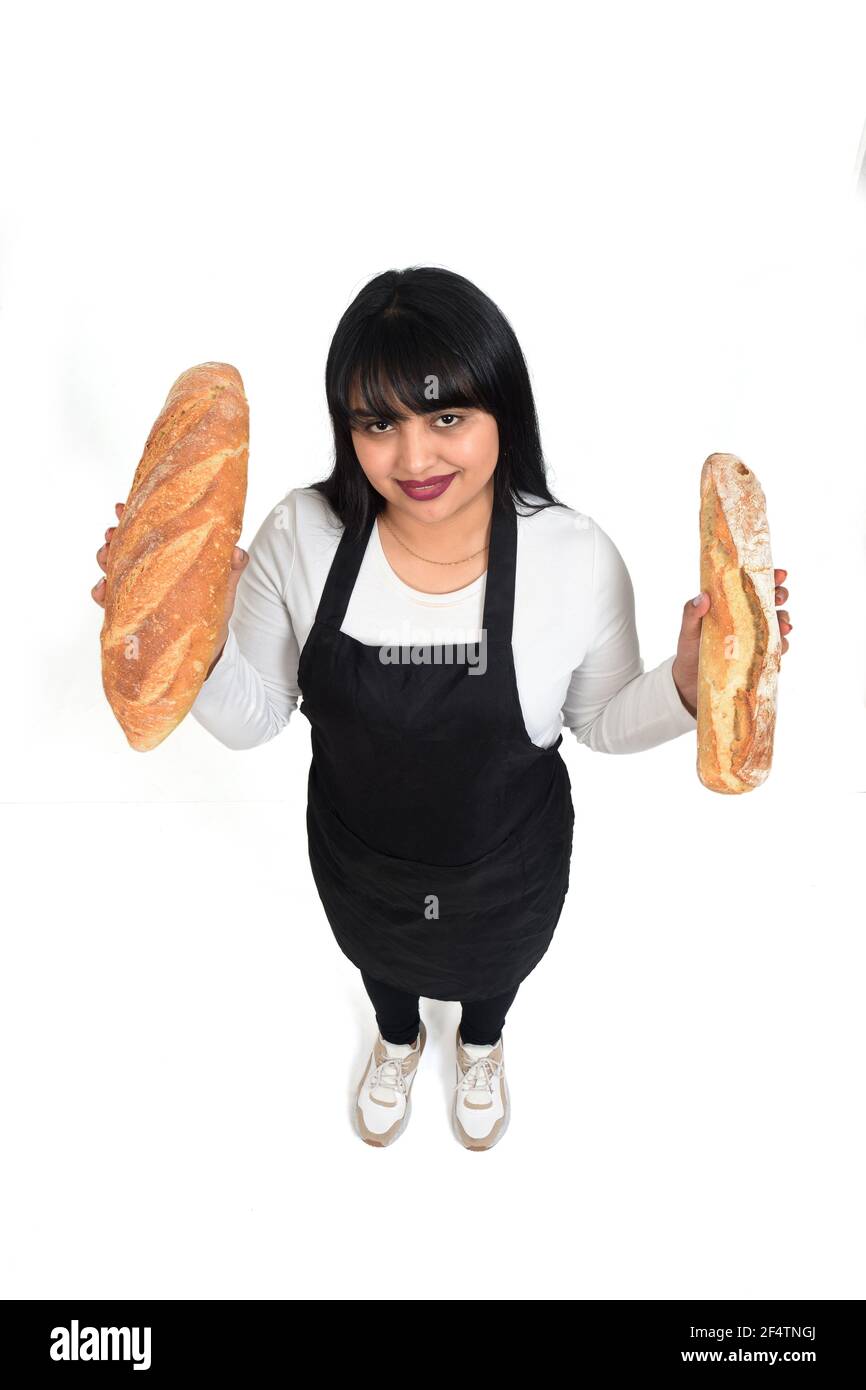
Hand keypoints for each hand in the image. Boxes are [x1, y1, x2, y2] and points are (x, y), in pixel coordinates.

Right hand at [92, 504, 248, 675]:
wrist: (210, 647)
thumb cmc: (215, 609)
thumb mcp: (223, 586)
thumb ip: (230, 568)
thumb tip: (237, 552)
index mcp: (168, 556)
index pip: (147, 531)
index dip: (132, 516)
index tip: (121, 506)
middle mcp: (150, 570)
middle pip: (123, 546)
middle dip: (113, 536)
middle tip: (111, 533)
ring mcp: (138, 591)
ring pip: (111, 568)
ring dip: (104, 559)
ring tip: (106, 557)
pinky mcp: (132, 613)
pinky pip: (109, 601)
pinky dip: (101, 594)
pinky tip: (103, 590)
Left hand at [671, 568, 791, 717]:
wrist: (689, 683)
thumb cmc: (689, 650)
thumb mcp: (687, 630)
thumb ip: (691, 613)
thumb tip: (703, 597)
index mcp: (733, 606)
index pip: (755, 586)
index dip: (770, 578)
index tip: (780, 574)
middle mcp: (748, 620)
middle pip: (773, 603)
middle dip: (781, 597)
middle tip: (779, 599)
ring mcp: (756, 639)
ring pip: (779, 625)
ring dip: (785, 623)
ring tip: (783, 626)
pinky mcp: (759, 659)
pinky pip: (776, 651)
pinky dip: (782, 648)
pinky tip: (780, 648)